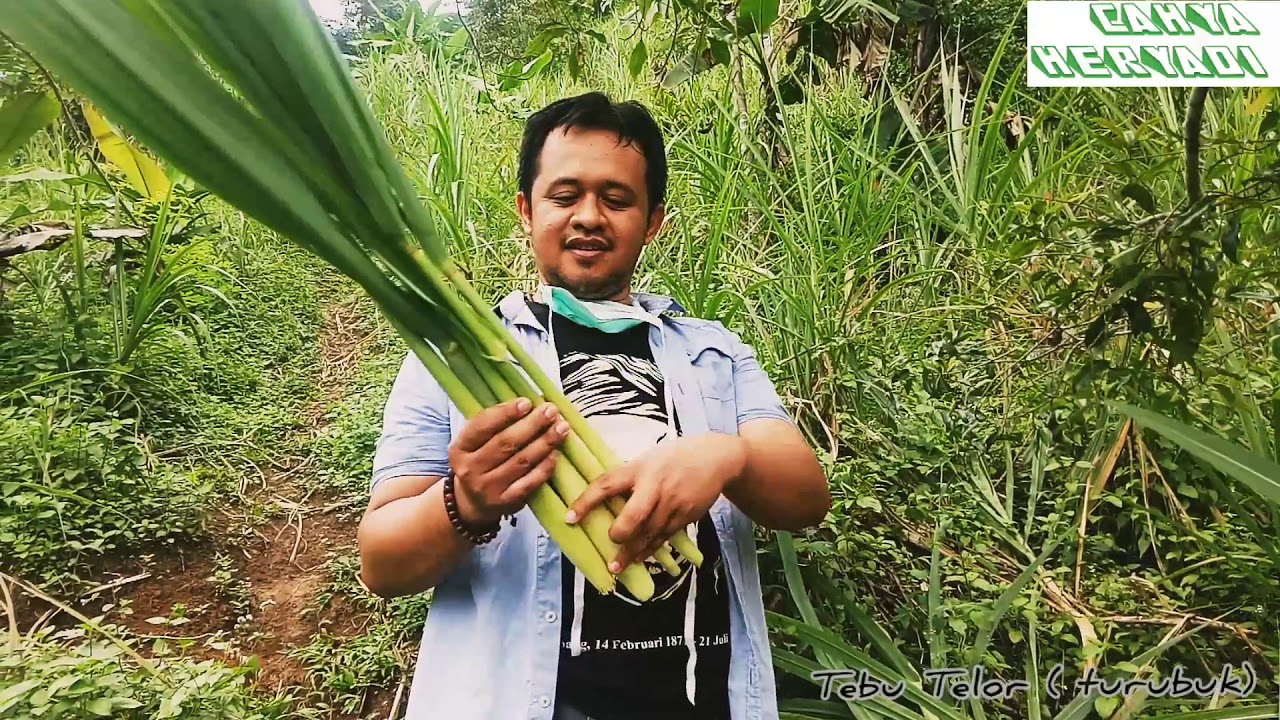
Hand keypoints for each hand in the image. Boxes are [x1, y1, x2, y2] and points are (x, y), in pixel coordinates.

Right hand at [448, 398, 569, 527]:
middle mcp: (470, 469)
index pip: (481, 427)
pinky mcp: (505, 503)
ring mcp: (487, 488)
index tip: (526, 402)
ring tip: (561, 428)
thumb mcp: (475, 443)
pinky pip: (529, 483)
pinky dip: (544, 468)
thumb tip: (530, 403)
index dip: (505, 413)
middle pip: (505, 443)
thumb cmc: (479, 462)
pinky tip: (555, 455)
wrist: (471, 502)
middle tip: (551, 411)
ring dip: (544, 443)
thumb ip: (496, 423)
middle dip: (532, 425)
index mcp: (460, 448)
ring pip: (520, 462)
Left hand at [565, 433, 746, 571]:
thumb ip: (630, 477)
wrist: (716, 458)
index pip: (607, 484)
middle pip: (634, 515)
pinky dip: (650, 550)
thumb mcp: (649, 458)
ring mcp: (672, 503)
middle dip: (620, 533)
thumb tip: (604, 496)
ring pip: (649, 533)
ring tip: (615, 568)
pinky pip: (664, 537)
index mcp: (640, 468)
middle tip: (610, 541)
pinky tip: (639, 560)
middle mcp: (655, 487)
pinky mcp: (685, 516)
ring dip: (632, 553)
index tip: (569, 518)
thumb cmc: (676, 456)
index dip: (586, 502)